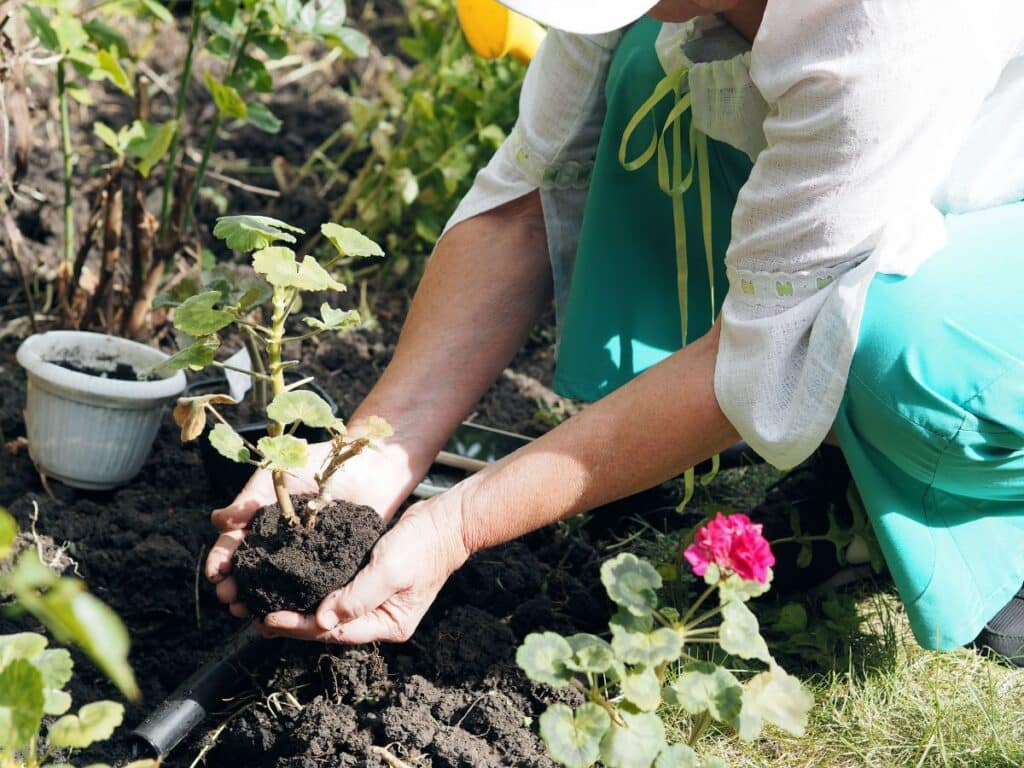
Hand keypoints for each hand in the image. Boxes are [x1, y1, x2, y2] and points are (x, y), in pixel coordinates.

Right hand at [204, 437, 419, 617]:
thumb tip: (217, 522)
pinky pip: (313, 589)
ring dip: (262, 602)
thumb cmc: (320, 464)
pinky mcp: (333, 568)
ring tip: (252, 614)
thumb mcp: (278, 476)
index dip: (221, 561)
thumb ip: (250, 498)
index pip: (234, 546)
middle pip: (252, 573)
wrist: (371, 465)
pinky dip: (299, 606)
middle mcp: (280, 545)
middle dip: (237, 589)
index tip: (216, 574)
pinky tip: (289, 617)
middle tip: (231, 601)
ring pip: (278, 587)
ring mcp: (306, 558)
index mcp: (262, 524)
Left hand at [258, 493, 469, 642]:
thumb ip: (358, 597)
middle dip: (295, 623)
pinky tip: (295, 585)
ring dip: (301, 609)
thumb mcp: (391, 571)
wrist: (447, 521)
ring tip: (268, 607)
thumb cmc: (424, 545)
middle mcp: (381, 618)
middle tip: (258, 617)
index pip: (336, 632)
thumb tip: (323, 620)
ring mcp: (377, 600)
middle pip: (331, 626)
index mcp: (389, 624)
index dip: (301, 626)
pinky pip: (338, 590)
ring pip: (331, 610)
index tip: (270, 617)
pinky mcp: (371, 580)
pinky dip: (315, 590)